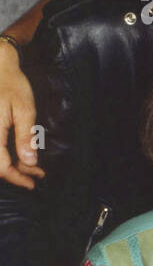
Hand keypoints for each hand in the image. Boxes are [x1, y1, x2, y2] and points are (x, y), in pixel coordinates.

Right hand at [0, 40, 41, 188]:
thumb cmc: (11, 84)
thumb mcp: (25, 109)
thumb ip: (26, 136)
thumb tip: (30, 162)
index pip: (0, 166)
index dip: (17, 177)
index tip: (33, 180)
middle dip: (15, 173)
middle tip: (36, 174)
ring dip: (9, 165)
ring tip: (30, 166)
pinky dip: (4, 155)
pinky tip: (18, 154)